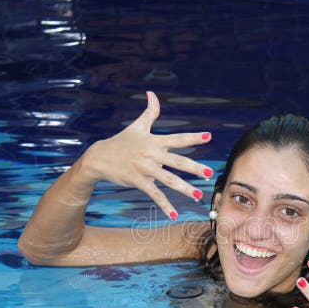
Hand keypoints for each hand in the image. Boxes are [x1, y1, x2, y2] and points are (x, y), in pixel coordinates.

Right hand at [82, 91, 212, 219]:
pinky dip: (164, 205)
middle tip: (209, 173)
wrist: (99, 158)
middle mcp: (152, 154)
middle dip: (195, 167)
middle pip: (177, 161)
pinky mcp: (138, 181)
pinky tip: (174, 214)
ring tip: (198, 196)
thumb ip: (149, 111)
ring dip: (184, 189)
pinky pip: (154, 194)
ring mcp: (145, 169)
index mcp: (154, 141)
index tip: (209, 136)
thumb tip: (151, 93)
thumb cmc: (121, 141)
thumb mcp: (136, 126)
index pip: (178, 138)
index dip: (193, 137)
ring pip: (168, 180)